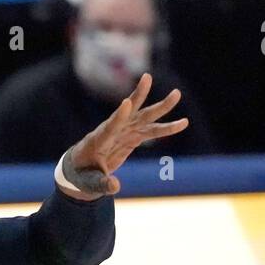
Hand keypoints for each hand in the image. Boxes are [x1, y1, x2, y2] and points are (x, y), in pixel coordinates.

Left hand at [63, 73, 188, 197]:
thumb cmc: (82, 175)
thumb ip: (102, 184)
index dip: (119, 116)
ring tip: (177, 93)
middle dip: (139, 95)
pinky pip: (151, 131)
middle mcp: (112, 131)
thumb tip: (115, 186)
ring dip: (161, 107)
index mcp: (99, 140)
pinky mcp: (131, 137)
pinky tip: (183, 122)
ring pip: (144, 117)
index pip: (110, 126)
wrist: (81, 169)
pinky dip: (166, 128)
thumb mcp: (89, 182)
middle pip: (129, 112)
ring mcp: (123, 132)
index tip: (126, 102)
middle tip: (147, 77)